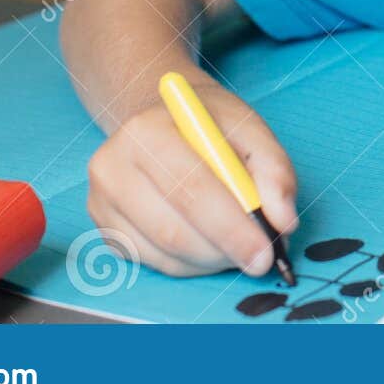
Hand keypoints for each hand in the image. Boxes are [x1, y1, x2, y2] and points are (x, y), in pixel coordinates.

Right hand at [85, 76, 297, 277]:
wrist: (163, 120)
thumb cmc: (209, 126)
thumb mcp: (250, 129)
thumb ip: (274, 170)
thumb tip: (283, 222)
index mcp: (146, 131)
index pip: (190, 188)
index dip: (231, 227)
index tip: (266, 251)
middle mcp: (112, 167)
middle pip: (172, 229)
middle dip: (225, 251)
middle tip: (262, 259)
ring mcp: (101, 202)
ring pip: (165, 254)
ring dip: (212, 259)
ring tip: (240, 243)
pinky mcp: (106, 230)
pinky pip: (156, 263)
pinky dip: (193, 263)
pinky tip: (210, 243)